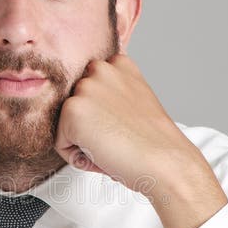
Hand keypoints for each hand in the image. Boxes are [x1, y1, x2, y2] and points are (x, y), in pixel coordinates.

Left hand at [54, 53, 227, 227]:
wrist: (166, 162)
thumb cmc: (154, 144)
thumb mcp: (135, 104)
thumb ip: (112, 96)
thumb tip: (91, 111)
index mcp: (119, 64)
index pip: (89, 93)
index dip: (103, 118)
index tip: (124, 126)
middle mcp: (100, 69)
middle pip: (75, 108)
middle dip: (89, 128)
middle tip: (118, 139)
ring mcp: (85, 88)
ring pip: (65, 126)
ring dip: (83, 143)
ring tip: (112, 146)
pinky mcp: (73, 109)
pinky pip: (61, 144)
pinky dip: (78, 157)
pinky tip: (105, 153)